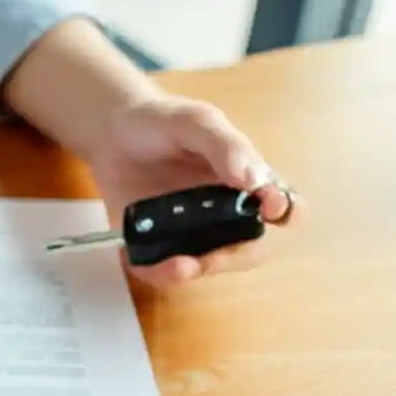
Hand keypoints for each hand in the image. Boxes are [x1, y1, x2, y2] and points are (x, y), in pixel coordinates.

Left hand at [85, 94, 304, 286]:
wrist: (108, 129)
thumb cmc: (161, 121)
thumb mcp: (196, 122)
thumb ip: (226, 146)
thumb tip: (254, 181)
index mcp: (246, 182)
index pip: (285, 205)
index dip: (287, 212)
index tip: (272, 209)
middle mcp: (223, 212)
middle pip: (250, 248)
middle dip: (238, 257)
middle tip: (217, 255)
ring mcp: (189, 230)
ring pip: (208, 264)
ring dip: (200, 271)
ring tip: (183, 266)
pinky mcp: (153, 241)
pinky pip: (162, 269)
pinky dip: (161, 274)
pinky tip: (153, 265)